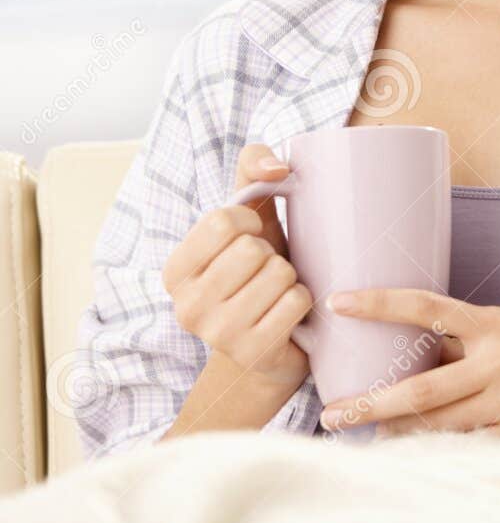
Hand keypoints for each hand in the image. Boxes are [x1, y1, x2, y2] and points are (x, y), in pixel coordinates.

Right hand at [162, 142, 312, 394]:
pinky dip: (302, 300)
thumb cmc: (258, 270)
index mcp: (175, 271)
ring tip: (275, 291)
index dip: (248, 221)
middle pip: (251, 250)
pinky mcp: (253, 354)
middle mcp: (185, 307)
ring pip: (278, 274)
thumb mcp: (249, 218)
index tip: (249, 237)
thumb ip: (252, 170)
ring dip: (288, 276)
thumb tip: (276, 168)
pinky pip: (296, 302)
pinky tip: (288, 312)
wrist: (272, 342)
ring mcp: (217, 336)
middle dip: (269, 253)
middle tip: (263, 272)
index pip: (220, 222)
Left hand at [317, 287, 499, 437]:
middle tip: (330, 414)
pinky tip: (419, 462)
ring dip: (399, 436)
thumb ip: (474, 342)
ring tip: (367, 441)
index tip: (337, 301)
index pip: (426, 307)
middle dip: (369, 404)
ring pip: (439, 427)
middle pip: (419, 390)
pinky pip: (471, 449)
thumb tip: (419, 355)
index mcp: (497, 324)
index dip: (379, 303)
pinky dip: (442, 454)